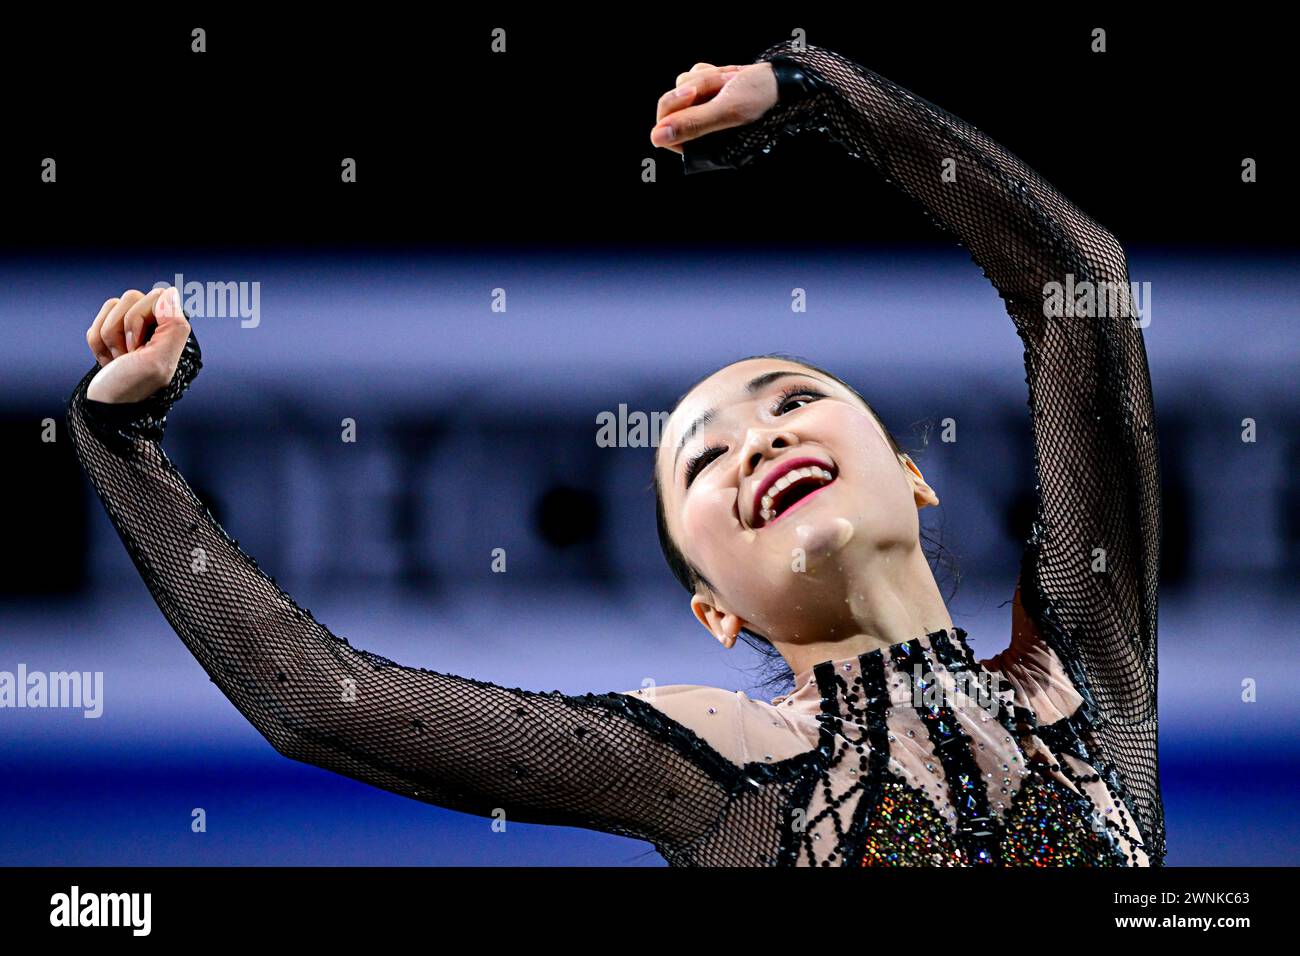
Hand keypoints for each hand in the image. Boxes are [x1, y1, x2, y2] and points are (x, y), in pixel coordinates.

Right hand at [85, 287, 191, 403]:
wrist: (105, 405)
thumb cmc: (133, 387)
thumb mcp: (158, 361)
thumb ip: (173, 326)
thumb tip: (170, 293)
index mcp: (173, 330)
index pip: (158, 294)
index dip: (141, 316)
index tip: (140, 345)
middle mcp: (156, 325)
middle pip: (131, 297)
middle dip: (122, 329)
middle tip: (129, 355)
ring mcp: (132, 329)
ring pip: (112, 306)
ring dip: (108, 337)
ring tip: (118, 359)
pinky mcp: (112, 335)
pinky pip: (97, 322)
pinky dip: (97, 343)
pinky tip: (107, 360)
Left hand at [650, 61, 777, 153]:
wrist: (783, 79)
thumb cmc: (760, 98)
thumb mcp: (727, 110)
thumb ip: (691, 124)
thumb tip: (655, 138)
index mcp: (702, 147)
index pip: (665, 131)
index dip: (675, 107)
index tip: (692, 93)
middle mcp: (699, 133)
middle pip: (671, 104)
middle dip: (698, 87)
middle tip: (723, 84)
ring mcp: (702, 112)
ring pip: (683, 85)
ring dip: (708, 78)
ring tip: (731, 81)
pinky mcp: (707, 94)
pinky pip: (693, 75)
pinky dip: (710, 72)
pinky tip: (730, 77)